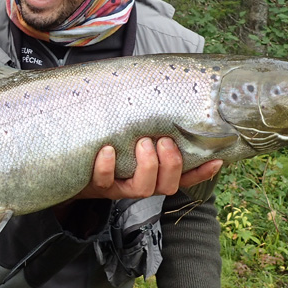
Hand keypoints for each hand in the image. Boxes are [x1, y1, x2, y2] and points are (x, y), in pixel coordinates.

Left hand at [75, 137, 222, 199]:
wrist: (70, 168)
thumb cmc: (107, 147)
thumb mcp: (130, 138)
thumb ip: (148, 126)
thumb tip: (167, 97)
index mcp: (153, 174)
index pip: (184, 177)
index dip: (202, 172)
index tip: (217, 159)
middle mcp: (140, 184)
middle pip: (167, 186)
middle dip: (171, 164)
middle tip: (162, 141)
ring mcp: (119, 187)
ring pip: (142, 189)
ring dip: (147, 166)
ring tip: (142, 142)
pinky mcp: (96, 187)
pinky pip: (104, 182)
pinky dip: (107, 166)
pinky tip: (107, 150)